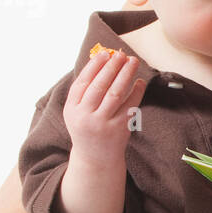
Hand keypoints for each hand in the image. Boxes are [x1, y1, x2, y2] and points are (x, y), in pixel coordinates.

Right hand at [63, 48, 146, 164]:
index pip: (82, 82)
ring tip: (133, 61)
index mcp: (72, 109)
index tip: (105, 53)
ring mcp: (102, 124)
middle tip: (121, 54)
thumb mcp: (78, 111)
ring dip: (126, 74)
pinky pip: (130, 105)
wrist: (95, 159)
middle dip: (112, 67)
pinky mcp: (119, 130)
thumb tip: (102, 61)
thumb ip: (85, 91)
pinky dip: (136, 91)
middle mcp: (85, 117)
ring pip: (115, 93)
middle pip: (99, 86)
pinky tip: (139, 82)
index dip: (94, 66)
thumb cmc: (87, 128)